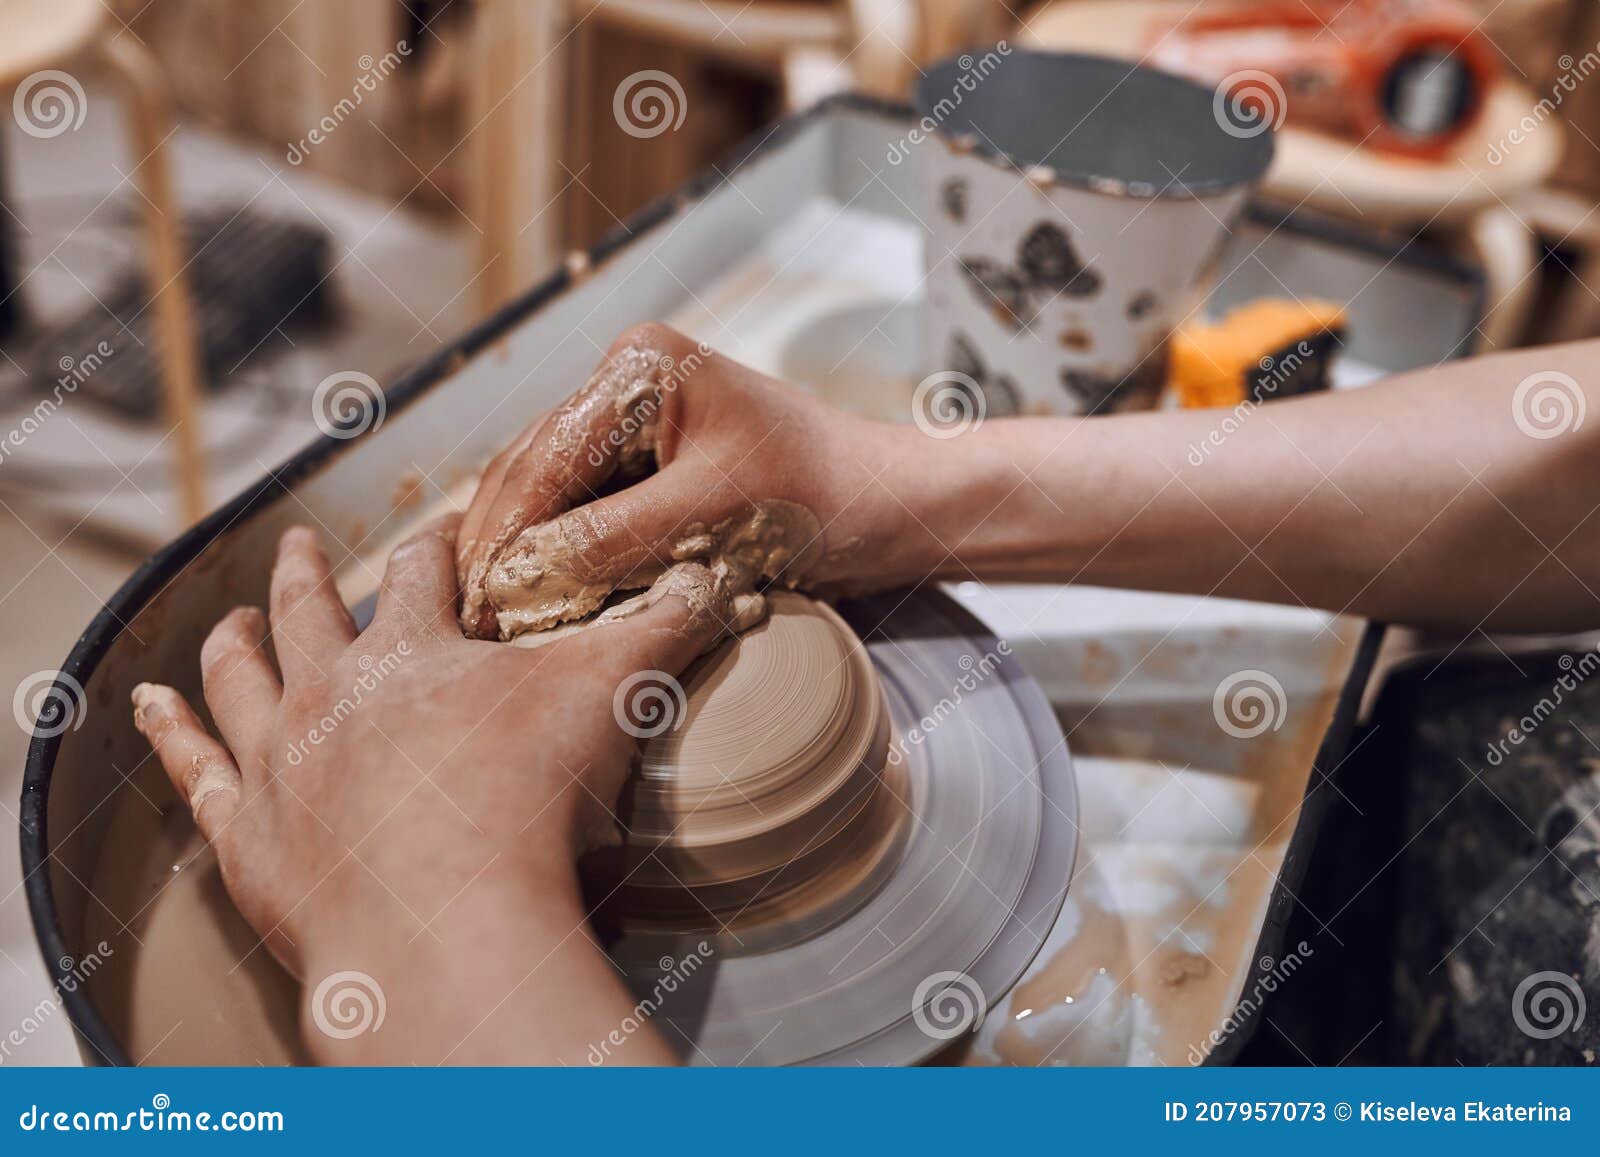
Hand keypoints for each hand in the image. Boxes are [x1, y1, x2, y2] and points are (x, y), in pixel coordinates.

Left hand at [132, 518, 727, 1063]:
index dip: (434, 545)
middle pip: (310, 613)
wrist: (446, 920)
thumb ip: (664, 628)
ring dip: (232, 643)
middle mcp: (332, 693)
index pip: (422, 574)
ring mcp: (280, 764)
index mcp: (414, 651)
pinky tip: (142, 704)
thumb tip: (721, 578)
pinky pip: (192, 771)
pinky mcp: (250, 838)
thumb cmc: (527, 798)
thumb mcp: (610, 692)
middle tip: (300, 543)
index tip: (438, 527)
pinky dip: (167, 732)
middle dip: (308, 573)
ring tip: (227, 620)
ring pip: (239, 682)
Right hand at [456, 323, 966, 639]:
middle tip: (465, 622)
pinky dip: (563, 557)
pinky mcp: (650, 466)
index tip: (473, 603)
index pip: (544, 457)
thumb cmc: (825, 498)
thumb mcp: (714, 518)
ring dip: (524, 556)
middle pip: (535, 472)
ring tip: (485, 622)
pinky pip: (587, 513)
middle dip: (501, 546)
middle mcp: (626, 382)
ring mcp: (635, 423)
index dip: (505, 534)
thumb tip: (516, 574)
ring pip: (552, 496)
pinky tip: (536, 603)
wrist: (894, 510)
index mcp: (639, 365)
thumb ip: (612, 540)